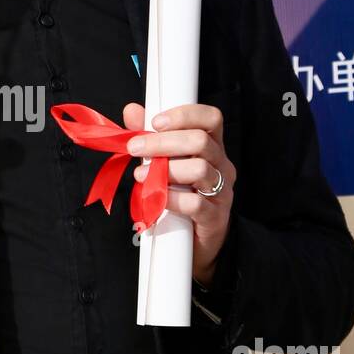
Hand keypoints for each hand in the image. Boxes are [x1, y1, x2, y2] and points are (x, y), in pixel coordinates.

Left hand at [122, 101, 235, 285]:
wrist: (197, 242)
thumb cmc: (181, 196)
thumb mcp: (165, 163)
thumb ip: (150, 136)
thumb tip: (132, 110)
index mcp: (212, 147)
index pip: (211, 118)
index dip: (184, 115)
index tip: (155, 122)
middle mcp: (221, 165)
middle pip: (200, 141)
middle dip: (163, 142)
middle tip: (135, 147)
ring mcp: (221, 191)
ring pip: (200, 169)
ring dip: (165, 170)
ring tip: (141, 175)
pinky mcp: (215, 217)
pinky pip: (194, 203)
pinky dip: (170, 198)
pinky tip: (154, 197)